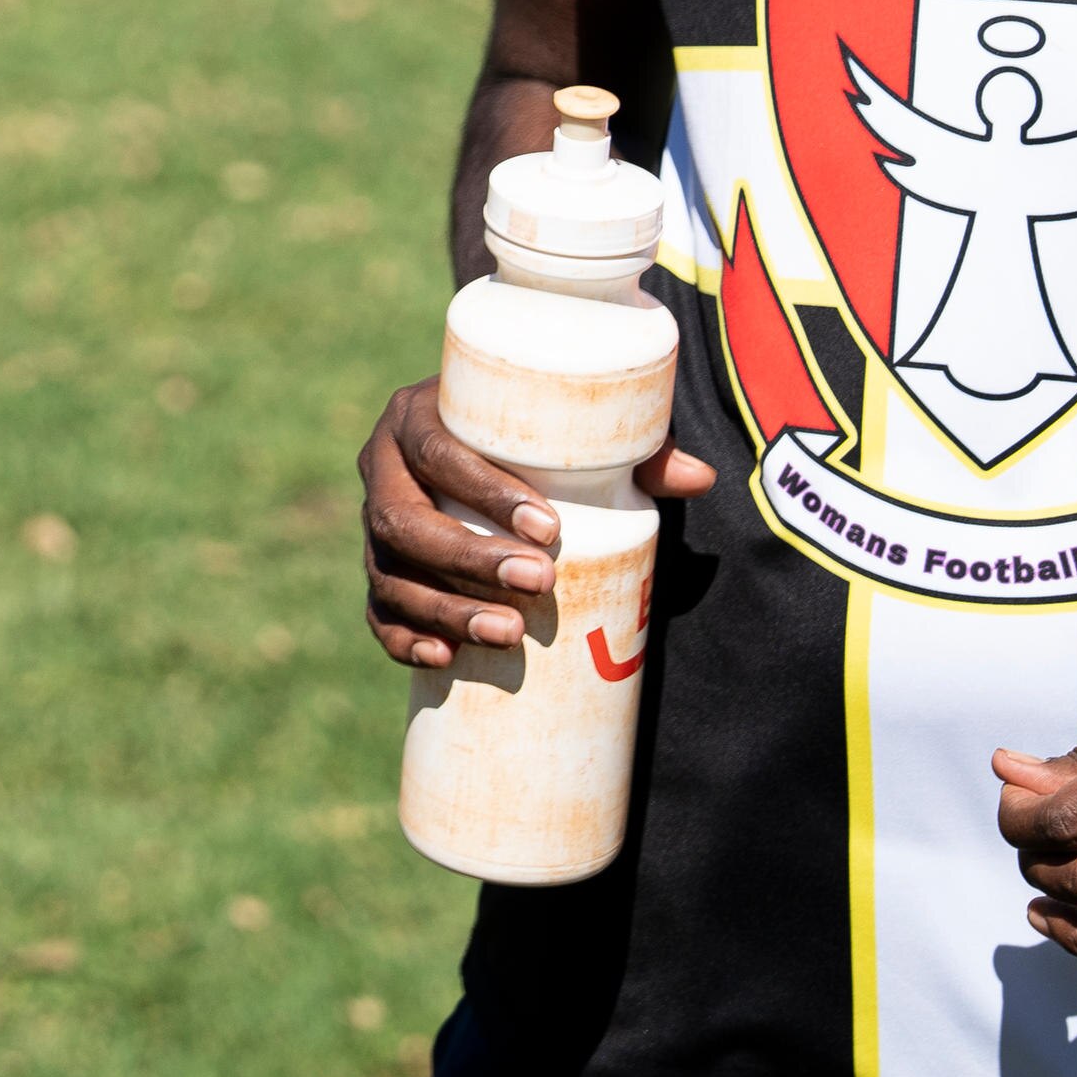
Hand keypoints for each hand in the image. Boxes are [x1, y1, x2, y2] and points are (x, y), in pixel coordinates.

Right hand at [360, 376, 707, 668]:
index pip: (437, 452)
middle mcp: (383, 469)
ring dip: (443, 610)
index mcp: (417, 417)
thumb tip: (703, 480)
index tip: (547, 527)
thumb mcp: (575, 430)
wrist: (486, 438)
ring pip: (389, 573)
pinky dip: (402, 639)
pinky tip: (442, 659)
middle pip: (404, 521)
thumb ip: (638, 449)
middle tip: (538, 583)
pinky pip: (376, 611)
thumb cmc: (534, 431)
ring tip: (507, 634)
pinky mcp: (381, 571)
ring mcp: (373, 526)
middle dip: (468, 559)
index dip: (484, 491)